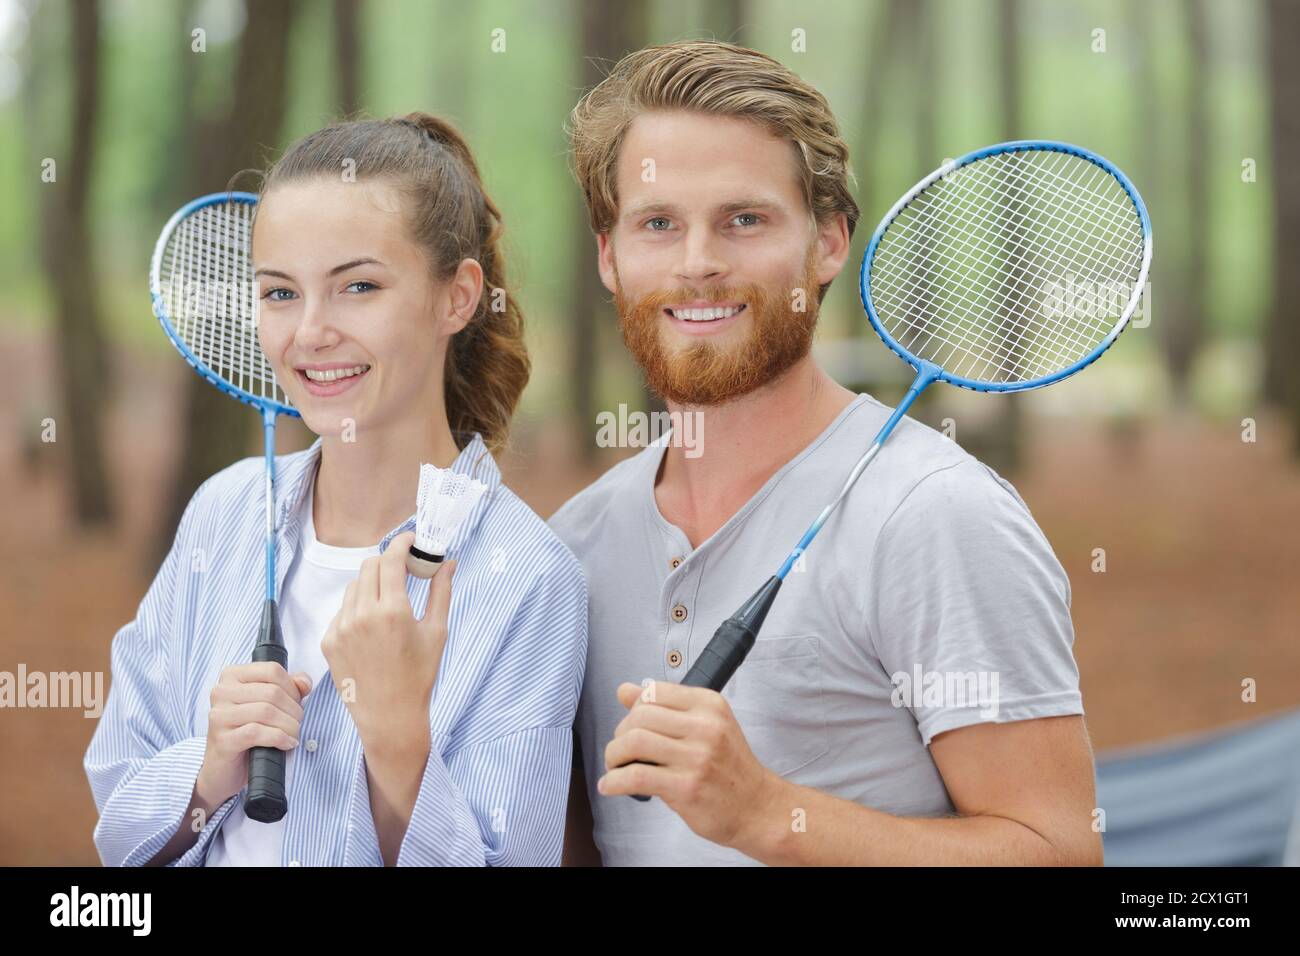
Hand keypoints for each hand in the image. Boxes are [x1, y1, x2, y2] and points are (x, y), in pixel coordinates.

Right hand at [198, 662, 312, 804]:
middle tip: (298, 723)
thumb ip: (290, 688)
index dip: (292, 687)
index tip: (297, 703)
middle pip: (272, 692)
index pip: (272, 670)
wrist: (223, 768)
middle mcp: (221, 692)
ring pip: (266, 711)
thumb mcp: (270, 704)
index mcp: (232, 676)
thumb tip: (305, 682)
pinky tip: (287, 744)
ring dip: (289, 725)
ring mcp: (219, 716)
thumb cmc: (248, 731)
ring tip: (294, 734)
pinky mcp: (222, 739)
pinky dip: (280, 738)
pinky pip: (258, 733)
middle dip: (293, 709)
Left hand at [321, 531, 454, 747]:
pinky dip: (358, 608)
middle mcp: (362, 616)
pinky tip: (373, 627)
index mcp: (393, 612)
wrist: (389, 716)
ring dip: (372, 584)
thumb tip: (448, 563)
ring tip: (389, 602)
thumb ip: (441, 592)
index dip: (402, 543)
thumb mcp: (437, 632)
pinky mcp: (329, 640)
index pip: (390, 559)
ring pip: (354, 586)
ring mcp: (341, 628)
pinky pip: (342, 610)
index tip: (411, 541)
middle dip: (387, 562)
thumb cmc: (419, 676)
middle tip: (403, 570)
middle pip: (369, 566)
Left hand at [597, 680, 782, 848]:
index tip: (632, 725)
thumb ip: (666, 706)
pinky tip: (610, 786)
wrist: (757, 807)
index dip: (634, 709)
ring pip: (633, 742)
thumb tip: (624, 690)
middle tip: (622, 751)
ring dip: (613, 755)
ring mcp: (697, 757)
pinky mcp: (686, 787)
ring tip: (616, 766)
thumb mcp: (706, 725)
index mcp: (709, 705)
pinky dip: (614, 781)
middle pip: (639, 716)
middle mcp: (705, 726)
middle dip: (620, 734)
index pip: (654, 691)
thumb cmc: (729, 767)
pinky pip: (635, 776)